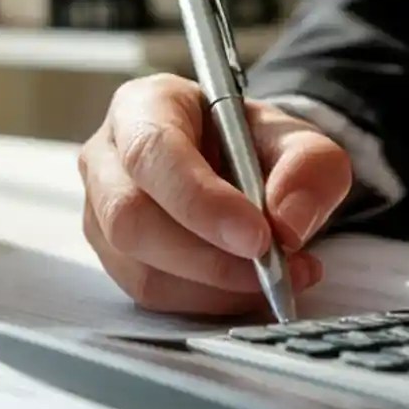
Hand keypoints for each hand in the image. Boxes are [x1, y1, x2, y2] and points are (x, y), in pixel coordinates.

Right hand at [79, 74, 352, 315]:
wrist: (239, 166)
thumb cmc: (253, 144)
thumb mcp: (298, 139)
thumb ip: (307, 167)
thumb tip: (287, 224)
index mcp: (144, 107)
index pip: (152, 152)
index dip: (199, 200)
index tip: (257, 236)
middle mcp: (108, 158)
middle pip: (130, 218)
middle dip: (207, 256)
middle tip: (272, 266)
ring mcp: (101, 213)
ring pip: (140, 267)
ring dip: (216, 285)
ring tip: (279, 276)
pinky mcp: (115, 259)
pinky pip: (153, 295)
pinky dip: (210, 301)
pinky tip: (250, 286)